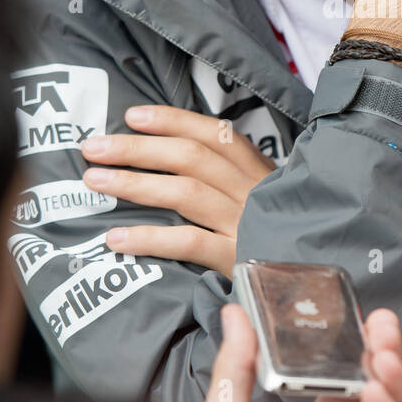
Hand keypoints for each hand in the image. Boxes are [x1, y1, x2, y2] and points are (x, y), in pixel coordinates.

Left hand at [80, 104, 275, 273]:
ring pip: (186, 193)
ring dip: (135, 183)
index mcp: (258, 171)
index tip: (132, 116)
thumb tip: (168, 155)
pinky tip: (116, 238)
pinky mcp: (237, 260)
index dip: (172, 121)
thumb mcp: (261, 199)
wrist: (308, 284)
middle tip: (93, 147)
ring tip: (94, 181)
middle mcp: (252, 192)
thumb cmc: (273, 237)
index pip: (214, 134)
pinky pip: (188, 243)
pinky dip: (150, 239)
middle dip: (137, 149)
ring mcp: (245, 225)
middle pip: (191, 158)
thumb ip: (227, 178)